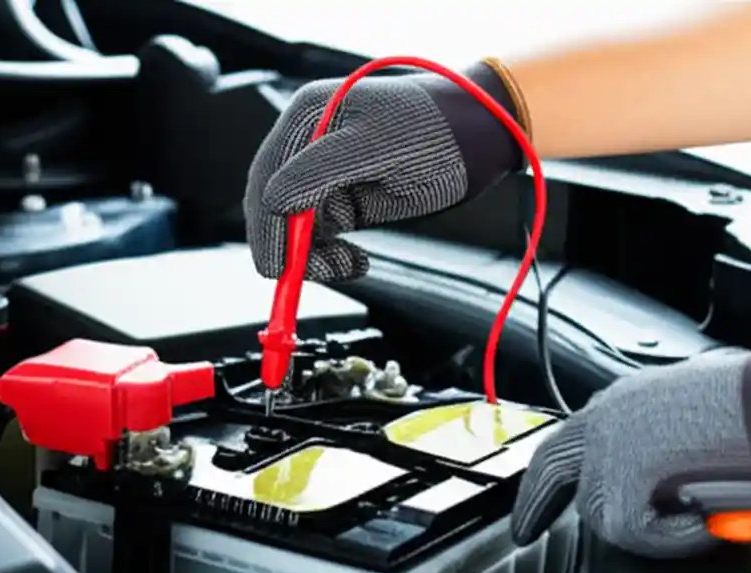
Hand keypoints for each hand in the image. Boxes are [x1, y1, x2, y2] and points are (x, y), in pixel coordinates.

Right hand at [244, 60, 526, 281]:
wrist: (483, 136)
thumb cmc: (438, 132)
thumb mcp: (375, 150)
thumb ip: (317, 173)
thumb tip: (272, 202)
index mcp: (306, 119)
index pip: (267, 179)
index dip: (267, 226)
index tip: (275, 268)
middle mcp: (308, 144)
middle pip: (275, 207)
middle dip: (293, 246)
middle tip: (318, 274)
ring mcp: (325, 173)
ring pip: (297, 228)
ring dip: (316, 256)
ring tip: (349, 266)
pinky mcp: (344, 197)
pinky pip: (322, 236)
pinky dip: (333, 256)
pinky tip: (356, 261)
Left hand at [513, 323, 750, 557]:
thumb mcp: (700, 420)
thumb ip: (664, 448)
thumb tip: (666, 487)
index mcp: (624, 400)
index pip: (564, 442)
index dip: (542, 478)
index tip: (530, 506)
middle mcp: (608, 416)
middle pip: (549, 471)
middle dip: (535, 507)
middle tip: (526, 535)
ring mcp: (612, 443)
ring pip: (601, 513)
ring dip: (652, 530)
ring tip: (703, 520)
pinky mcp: (626, 472)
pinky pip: (633, 532)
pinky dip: (675, 538)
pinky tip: (709, 522)